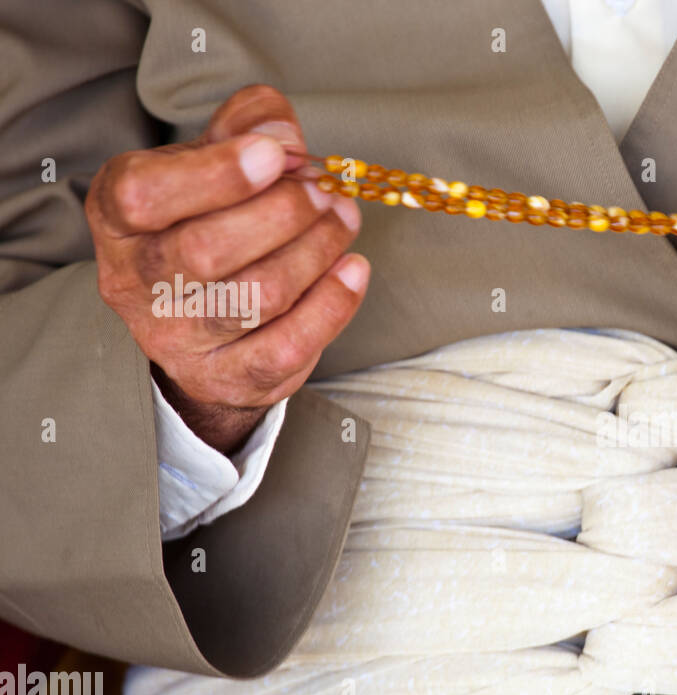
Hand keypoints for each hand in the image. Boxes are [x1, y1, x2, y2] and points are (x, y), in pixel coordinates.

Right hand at [86, 84, 368, 453]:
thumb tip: (284, 133)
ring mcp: (178, 339)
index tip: (277, 155)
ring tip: (342, 220)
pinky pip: (289, 346)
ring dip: (316, 251)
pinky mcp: (226, 378)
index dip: (218, 173)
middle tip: (323, 192)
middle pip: (209, 251)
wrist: (200, 323)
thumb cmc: (208, 221)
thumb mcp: (211, 160)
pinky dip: (333, 304)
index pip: (144, 195)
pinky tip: (353, 269)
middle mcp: (134, 284)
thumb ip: (246, 127)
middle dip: (284, 213)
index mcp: (116, 218)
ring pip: (258, 296)